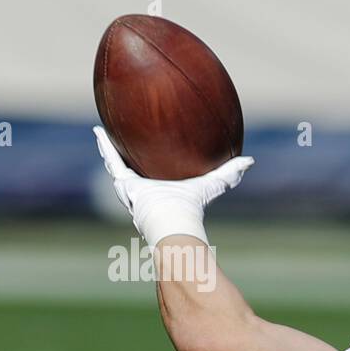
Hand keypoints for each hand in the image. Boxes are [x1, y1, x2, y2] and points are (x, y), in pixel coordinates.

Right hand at [93, 126, 253, 244]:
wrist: (173, 220)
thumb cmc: (193, 207)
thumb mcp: (214, 184)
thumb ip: (230, 173)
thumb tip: (250, 160)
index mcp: (166, 189)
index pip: (161, 172)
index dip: (159, 162)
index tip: (159, 149)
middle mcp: (148, 190)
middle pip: (138, 168)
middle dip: (134, 157)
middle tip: (130, 140)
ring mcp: (133, 187)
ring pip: (120, 164)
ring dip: (112, 149)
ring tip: (106, 132)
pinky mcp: (123, 184)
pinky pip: (112, 161)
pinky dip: (104, 146)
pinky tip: (99, 130)